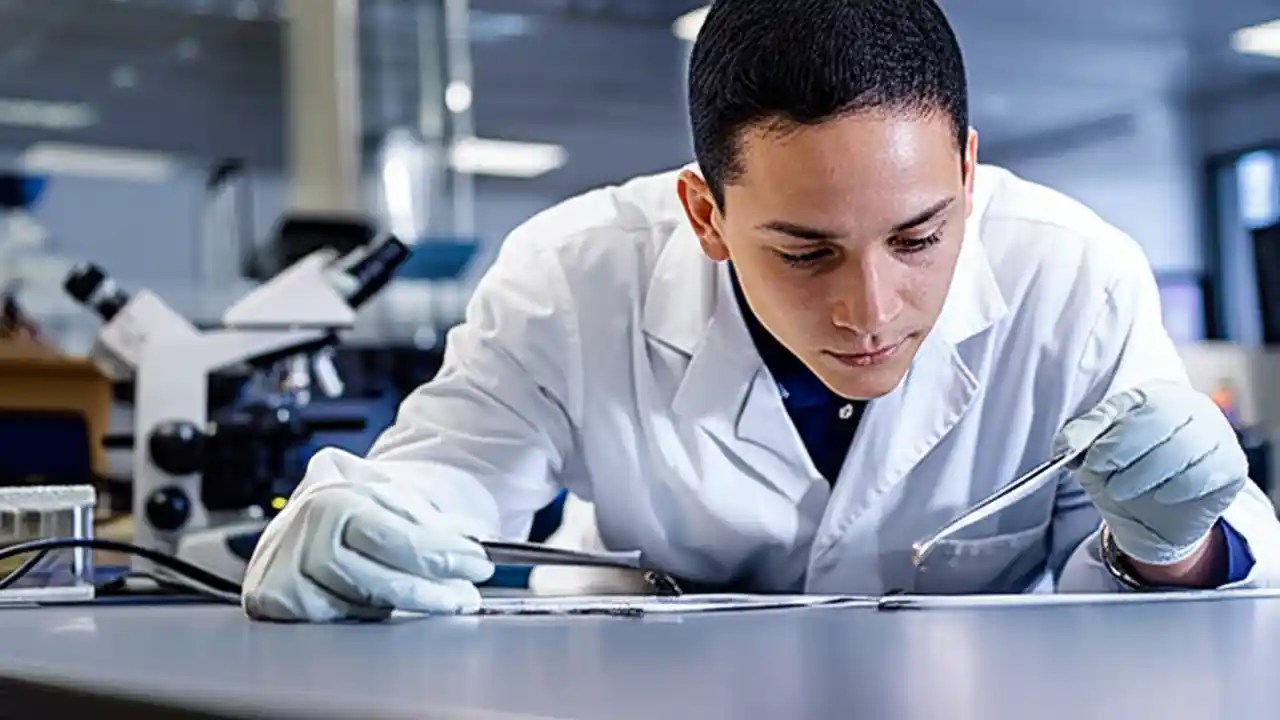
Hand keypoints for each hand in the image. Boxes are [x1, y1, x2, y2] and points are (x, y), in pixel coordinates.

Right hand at [242, 482, 494, 622]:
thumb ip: (431, 523)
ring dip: (410, 607)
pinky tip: (391, 607)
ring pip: (362, 607)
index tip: (477, 566)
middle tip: (468, 595)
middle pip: (381, 582)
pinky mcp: (276, 602)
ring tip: (443, 599)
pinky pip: (336, 622)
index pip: (397, 540)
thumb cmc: (360, 505)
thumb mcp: (397, 497)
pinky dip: (370, 616)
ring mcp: (285, 572)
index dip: (441, 557)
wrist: (313, 511)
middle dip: (434, 592)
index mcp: (335, 500)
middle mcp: (303, 535)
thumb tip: (469, 551)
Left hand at [1054, 380, 1247, 566]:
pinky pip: (1203, 474)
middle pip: (1161, 420)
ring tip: (1123, 490)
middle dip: (1124, 452)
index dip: (1111, 431)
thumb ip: (1082, 439)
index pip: (1136, 403)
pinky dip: (1174, 489)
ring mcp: (1216, 434)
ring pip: (1182, 448)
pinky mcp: (1231, 465)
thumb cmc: (1125, 473)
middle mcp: (1191, 407)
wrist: (1157, 517)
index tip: (1090, 459)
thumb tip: (1068, 444)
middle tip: (1102, 474)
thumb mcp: (1096, 453)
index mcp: (1156, 394)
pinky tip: (1160, 496)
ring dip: (1143, 475)